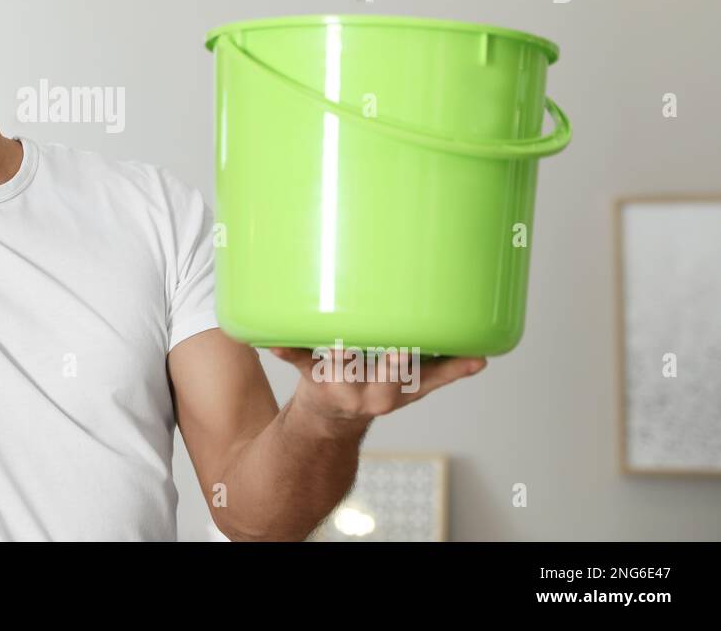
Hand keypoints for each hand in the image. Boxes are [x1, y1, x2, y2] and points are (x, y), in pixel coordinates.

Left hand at [269, 346, 486, 432]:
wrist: (329, 420)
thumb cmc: (375, 389)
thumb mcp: (412, 388)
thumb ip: (446, 372)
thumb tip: (483, 357)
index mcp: (391, 391)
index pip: (406, 375)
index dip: (409, 363)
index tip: (414, 349)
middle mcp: (365, 390)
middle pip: (375, 372)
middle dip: (381, 360)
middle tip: (388, 342)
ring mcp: (336, 381)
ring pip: (337, 362)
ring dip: (332, 351)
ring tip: (332, 335)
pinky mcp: (310, 372)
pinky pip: (297, 359)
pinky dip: (286, 350)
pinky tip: (271, 341)